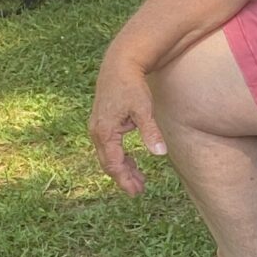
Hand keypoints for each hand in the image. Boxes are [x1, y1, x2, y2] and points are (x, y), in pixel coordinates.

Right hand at [89, 50, 164, 193]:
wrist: (119, 65)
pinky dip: (120, 157)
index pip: (113, 163)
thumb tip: (160, 154)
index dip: (124, 179)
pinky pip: (109, 147)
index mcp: (105, 131)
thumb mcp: (143, 109)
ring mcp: (98, 128)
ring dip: (123, 169)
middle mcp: (97, 132)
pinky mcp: (103, 123)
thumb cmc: (131, 86)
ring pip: (108, 156)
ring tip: (139, 181)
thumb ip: (150, 132)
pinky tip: (133, 163)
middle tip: (139, 191)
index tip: (136, 191)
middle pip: (108, 163)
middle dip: (123, 178)